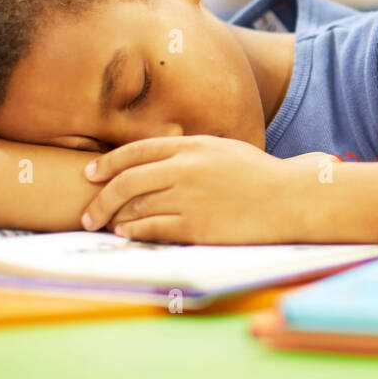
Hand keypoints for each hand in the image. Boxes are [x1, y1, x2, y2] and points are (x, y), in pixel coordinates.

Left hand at [79, 136, 338, 243]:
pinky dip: (134, 231)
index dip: (108, 162)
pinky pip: (152, 229)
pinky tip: (126, 232)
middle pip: (127, 181)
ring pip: (136, 206)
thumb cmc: (261, 175)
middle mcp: (186, 169)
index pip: (137, 150)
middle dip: (100, 197)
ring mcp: (189, 198)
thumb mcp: (225, 148)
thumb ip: (192, 150)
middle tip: (88, 212)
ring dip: (115, 216)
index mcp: (193, 145)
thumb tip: (162, 158)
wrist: (289, 200)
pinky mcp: (196, 226)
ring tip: (106, 224)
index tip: (91, 174)